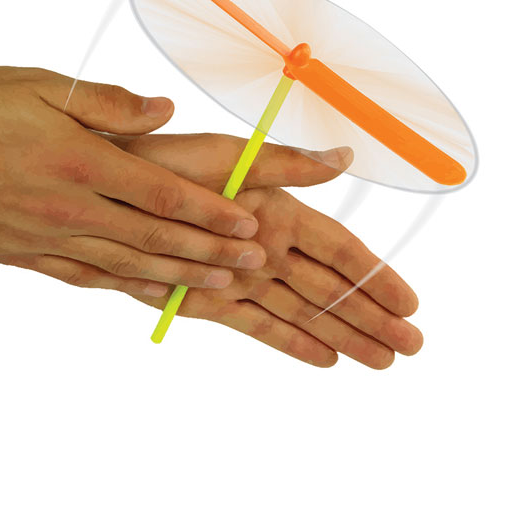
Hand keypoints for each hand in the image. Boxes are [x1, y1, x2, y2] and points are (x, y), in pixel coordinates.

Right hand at [0, 67, 268, 295]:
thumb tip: (163, 109)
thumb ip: (106, 103)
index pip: (164, 195)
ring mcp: (46, 238)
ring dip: (177, 276)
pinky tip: (145, 294)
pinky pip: (84, 278)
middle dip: (211, 251)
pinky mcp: (23, 255)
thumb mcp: (37, 86)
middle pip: (155, 239)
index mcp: (81, 162)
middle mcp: (70, 208)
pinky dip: (122, 288)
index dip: (212, 212)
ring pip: (126, 265)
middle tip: (254, 263)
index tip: (250, 223)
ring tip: (219, 285)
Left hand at [116, 133, 422, 367]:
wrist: (108, 195)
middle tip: (411, 346)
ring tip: (382, 362)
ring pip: (301, 312)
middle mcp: (265, 246)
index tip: (411, 301)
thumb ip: (286, 165)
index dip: (375, 274)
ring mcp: (240, 275)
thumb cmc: (166, 165)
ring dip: (341, 335)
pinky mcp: (209, 299)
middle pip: (329, 287)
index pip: (339, 248)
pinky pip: (258, 325)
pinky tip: (324, 359)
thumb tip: (346, 158)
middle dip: (369, 316)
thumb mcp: (231, 158)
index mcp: (275, 210)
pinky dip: (291, 342)